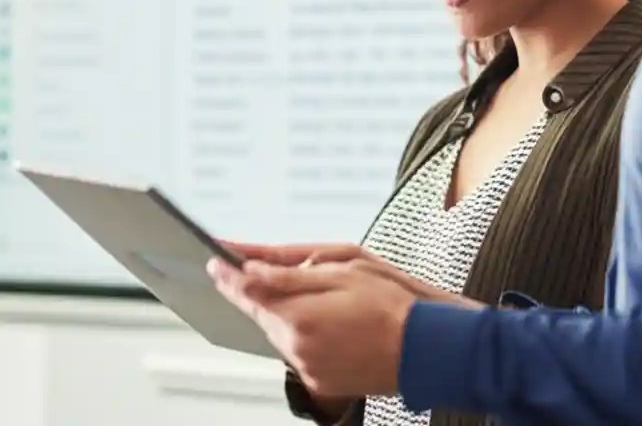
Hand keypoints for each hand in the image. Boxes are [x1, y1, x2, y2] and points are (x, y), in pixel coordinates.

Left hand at [208, 245, 483, 398]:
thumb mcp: (343, 269)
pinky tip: (328, 322)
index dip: (229, 275)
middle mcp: (297, 347)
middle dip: (261, 292)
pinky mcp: (320, 381)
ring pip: (279, 333)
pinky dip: (302, 333)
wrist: (427, 349)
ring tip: (318, 299)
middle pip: (261, 314)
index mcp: (300, 316)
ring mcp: (308, 368)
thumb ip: (288, 273)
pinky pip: (297, 351)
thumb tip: (249, 270)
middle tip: (265, 270)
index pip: (248, 292)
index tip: (214, 261)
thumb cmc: (392, 303)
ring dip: (285, 313)